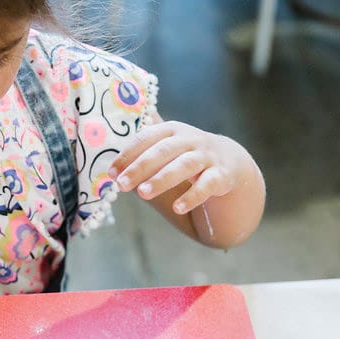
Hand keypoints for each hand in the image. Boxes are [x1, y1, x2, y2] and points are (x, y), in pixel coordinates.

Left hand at [109, 120, 250, 214]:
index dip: (128, 154)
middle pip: (163, 150)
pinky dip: (193, 196)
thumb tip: (110, 168)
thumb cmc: (185, 156)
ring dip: (162, 179)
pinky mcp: (221, 175)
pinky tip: (178, 208)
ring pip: (184, 166)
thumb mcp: (165, 147)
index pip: (146, 138)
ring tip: (143, 194)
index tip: (111, 173)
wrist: (229, 161)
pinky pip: (207, 185)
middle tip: (122, 184)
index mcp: (171, 130)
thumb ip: (142, 152)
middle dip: (141, 167)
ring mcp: (206, 157)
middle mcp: (190, 140)